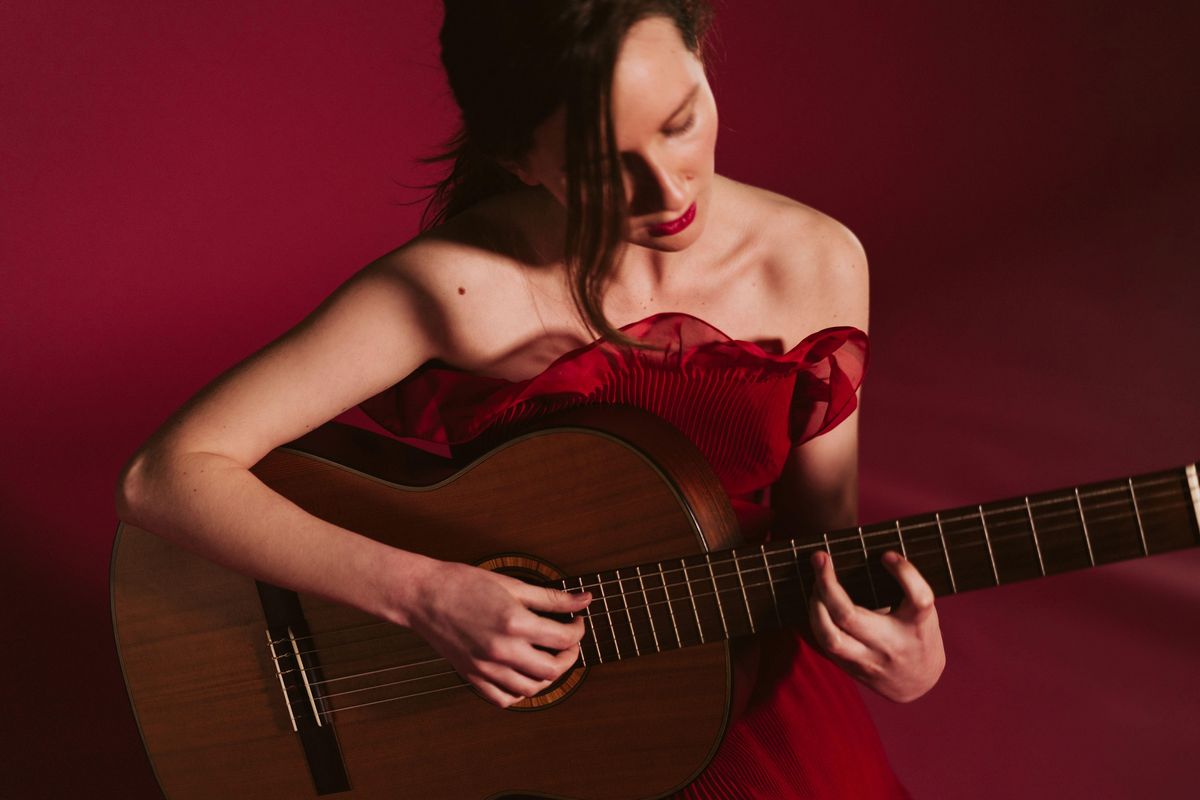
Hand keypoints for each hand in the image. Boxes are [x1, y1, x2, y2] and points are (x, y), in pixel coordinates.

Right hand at [405, 560, 591, 707]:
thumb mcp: (513, 585)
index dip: (578, 630)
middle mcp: (502, 651)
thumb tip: (584, 600)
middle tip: (568, 642)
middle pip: (552, 670)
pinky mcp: (471, 676)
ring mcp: (485, 668)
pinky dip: (519, 692)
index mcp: (514, 623)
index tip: (576, 621)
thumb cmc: (464, 583)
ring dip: (547, 676)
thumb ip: (551, 598)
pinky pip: (503, 699)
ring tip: (548, 657)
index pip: (563, 638)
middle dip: (569, 656)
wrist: (423, 596)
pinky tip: (523, 674)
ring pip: (531, 689)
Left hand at [808, 549, 944, 701]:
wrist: (918, 682)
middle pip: (849, 616)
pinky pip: (825, 643)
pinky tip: (818, 602)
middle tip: (820, 558)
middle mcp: (892, 645)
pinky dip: (817, 619)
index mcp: (918, 626)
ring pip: (829, 637)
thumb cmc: (918, 634)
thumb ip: (907, 586)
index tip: (887, 555)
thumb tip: (879, 555)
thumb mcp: (922, 611)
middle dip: (827, 584)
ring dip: (815, 606)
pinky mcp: (851, 669)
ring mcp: (868, 661)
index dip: (905, 573)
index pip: (919, 599)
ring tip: (816, 584)